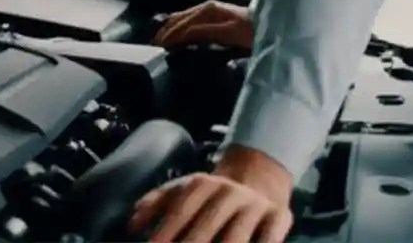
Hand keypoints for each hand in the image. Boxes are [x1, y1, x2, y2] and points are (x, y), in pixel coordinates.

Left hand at [128, 145, 294, 241]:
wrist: (259, 177)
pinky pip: (269, 239)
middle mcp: (228, 192)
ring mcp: (254, 205)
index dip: (164, 235)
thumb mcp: (183, 189)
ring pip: (235, 238)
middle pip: (204, 230)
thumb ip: (156, 203)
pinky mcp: (279, 216)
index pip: (179, 213)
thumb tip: (132, 225)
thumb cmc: (212, 194)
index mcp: (201, 184)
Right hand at [152, 0, 253, 49]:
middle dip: (166, 32)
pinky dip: (178, 24)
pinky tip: (175, 32)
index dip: (170, 38)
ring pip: (182, 17)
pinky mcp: (214, 11)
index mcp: (208, 12)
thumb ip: (205, 34)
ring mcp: (210, 8)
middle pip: (179, 19)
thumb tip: (182, 37)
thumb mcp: (229, 34)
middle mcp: (206, 7)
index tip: (158, 49)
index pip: (182, 27)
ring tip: (160, 40)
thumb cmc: (253, 31)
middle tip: (153, 46)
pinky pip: (189, 17)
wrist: (273, 21)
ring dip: (170, 28)